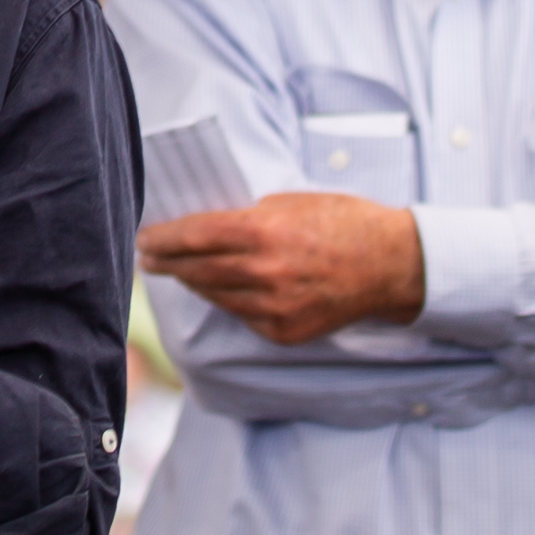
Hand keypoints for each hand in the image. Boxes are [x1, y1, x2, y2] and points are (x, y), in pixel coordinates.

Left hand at [139, 192, 427, 343]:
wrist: (389, 264)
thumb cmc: (341, 222)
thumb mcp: (289, 202)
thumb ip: (246, 218)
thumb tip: (206, 229)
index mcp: (261, 232)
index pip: (193, 237)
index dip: (163, 239)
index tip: (145, 239)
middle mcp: (263, 274)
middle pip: (197, 270)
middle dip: (169, 263)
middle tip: (150, 258)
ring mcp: (273, 308)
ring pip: (216, 296)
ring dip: (195, 282)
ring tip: (181, 271)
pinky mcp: (283, 331)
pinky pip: (242, 315)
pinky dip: (230, 300)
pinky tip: (224, 288)